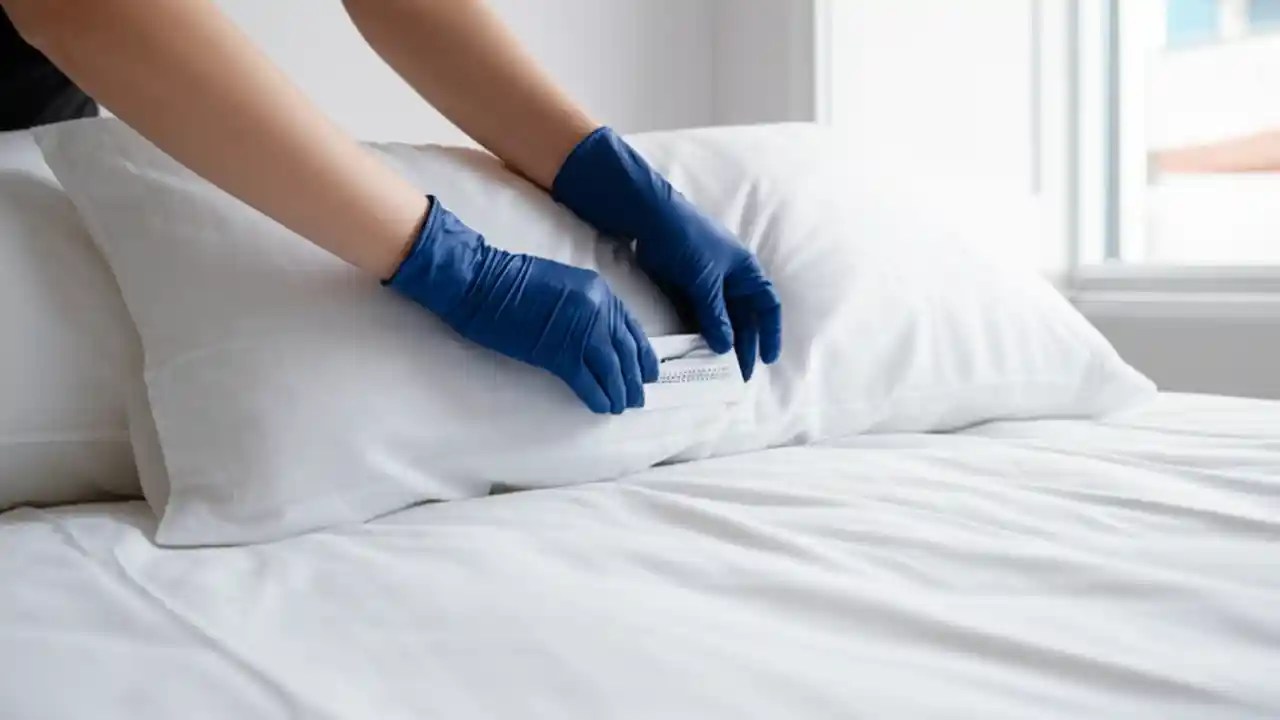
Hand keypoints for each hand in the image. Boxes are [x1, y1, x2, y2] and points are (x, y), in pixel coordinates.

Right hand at [385, 197, 658, 413]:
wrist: (481, 283)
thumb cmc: (511, 282)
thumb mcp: (563, 283)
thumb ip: (586, 306)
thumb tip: (599, 335)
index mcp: (599, 291)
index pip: (631, 328)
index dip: (642, 354)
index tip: (648, 372)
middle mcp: (598, 311)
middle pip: (625, 352)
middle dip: (633, 378)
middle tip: (637, 398)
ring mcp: (581, 332)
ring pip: (611, 369)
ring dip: (618, 391)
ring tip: (621, 406)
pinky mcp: (559, 353)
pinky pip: (587, 381)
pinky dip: (597, 396)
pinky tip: (601, 407)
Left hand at [552, 127, 781, 379]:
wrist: (650, 218)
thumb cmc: (688, 241)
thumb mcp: (706, 281)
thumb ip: (716, 315)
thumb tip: (725, 346)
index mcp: (745, 271)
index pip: (767, 306)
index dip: (770, 332)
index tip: (767, 359)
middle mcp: (731, 279)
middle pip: (743, 318)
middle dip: (743, 345)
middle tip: (738, 375)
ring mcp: (708, 284)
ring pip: (720, 319)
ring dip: (721, 341)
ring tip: (717, 369)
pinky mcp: (686, 288)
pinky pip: (698, 315)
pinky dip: (700, 332)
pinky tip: (697, 351)